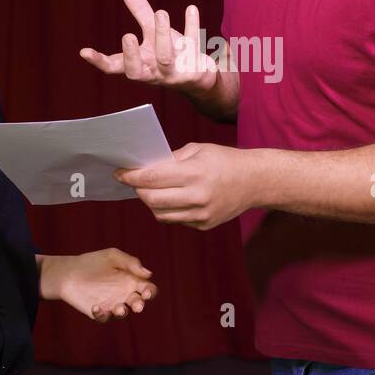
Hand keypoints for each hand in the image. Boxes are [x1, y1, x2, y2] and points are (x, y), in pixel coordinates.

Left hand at [41, 248, 157, 321]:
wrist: (68, 271)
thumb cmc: (93, 262)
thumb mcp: (112, 256)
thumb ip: (131, 263)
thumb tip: (148, 274)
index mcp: (131, 280)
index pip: (147, 289)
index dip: (150, 292)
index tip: (145, 292)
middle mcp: (124, 294)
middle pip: (138, 303)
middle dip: (139, 305)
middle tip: (137, 305)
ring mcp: (111, 304)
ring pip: (123, 313)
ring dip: (123, 312)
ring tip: (119, 308)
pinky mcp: (98, 312)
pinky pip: (104, 318)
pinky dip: (102, 315)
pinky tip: (96, 307)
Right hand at [79, 0, 219, 93]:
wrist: (200, 79)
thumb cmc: (171, 55)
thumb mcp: (153, 34)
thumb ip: (140, 13)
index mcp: (139, 66)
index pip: (114, 67)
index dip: (99, 61)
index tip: (84, 51)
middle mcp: (153, 73)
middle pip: (136, 71)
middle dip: (131, 55)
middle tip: (127, 35)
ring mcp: (173, 75)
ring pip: (164, 59)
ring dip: (162, 35)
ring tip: (160, 13)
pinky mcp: (194, 71)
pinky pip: (192, 48)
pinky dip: (191, 27)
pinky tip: (191, 9)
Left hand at [115, 142, 255, 230]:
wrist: (255, 181)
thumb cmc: (225, 160)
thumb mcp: (198, 150)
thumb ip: (171, 159)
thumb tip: (145, 168)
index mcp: (194, 173)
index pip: (151, 177)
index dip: (131, 176)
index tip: (120, 173)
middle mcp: (197, 196)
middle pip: (151, 200)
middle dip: (138, 191)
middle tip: (134, 183)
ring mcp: (201, 214)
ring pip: (160, 214)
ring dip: (151, 203)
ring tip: (153, 191)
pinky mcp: (204, 225)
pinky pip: (175, 220)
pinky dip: (168, 210)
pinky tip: (173, 199)